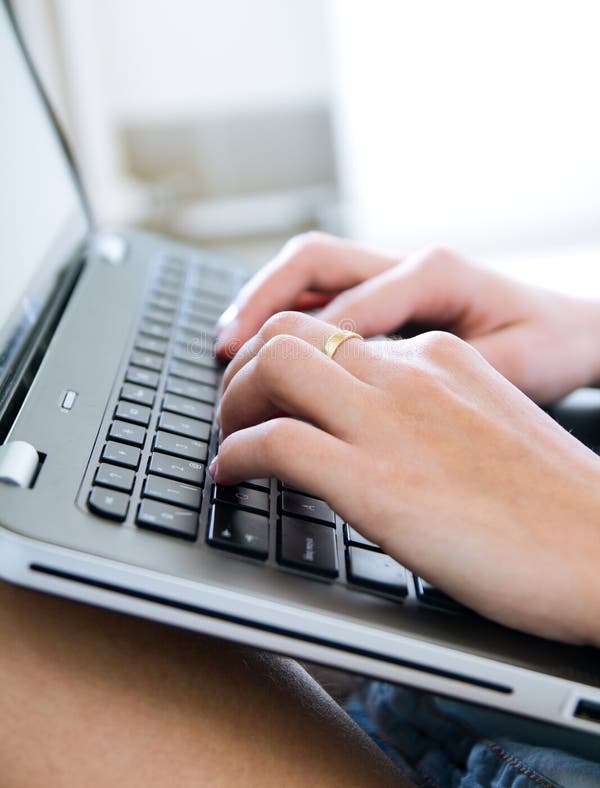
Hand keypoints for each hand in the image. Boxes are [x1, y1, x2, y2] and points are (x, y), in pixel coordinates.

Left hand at [214, 312, 599, 644]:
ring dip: (233, 402)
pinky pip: (276, 444)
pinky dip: (237, 456)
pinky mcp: (378, 482)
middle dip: (244, 367)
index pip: (333, 327)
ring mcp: (391, 422)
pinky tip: (232, 478)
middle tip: (236, 410)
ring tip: (231, 439)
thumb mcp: (486, 423)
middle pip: (289, 329)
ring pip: (272, 366)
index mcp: (437, 356)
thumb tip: (374, 429)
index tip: (268, 390)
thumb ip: (428, 409)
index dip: (283, 355)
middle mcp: (410, 374)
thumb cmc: (554, 505)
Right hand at [215, 233, 599, 403]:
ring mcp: (397, 269)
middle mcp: (409, 261)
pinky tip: (268, 344)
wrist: (576, 329)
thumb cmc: (549, 346)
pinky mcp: (391, 287)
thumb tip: (365, 382)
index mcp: (435, 273)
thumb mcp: (510, 366)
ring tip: (228, 343)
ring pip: (312, 266)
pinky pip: (327, 287)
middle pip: (313, 260)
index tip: (261, 393)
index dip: (296, 350)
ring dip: (265, 299)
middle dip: (260, 302)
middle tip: (224, 349)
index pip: (346, 309)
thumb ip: (441, 371)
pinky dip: (288, 309)